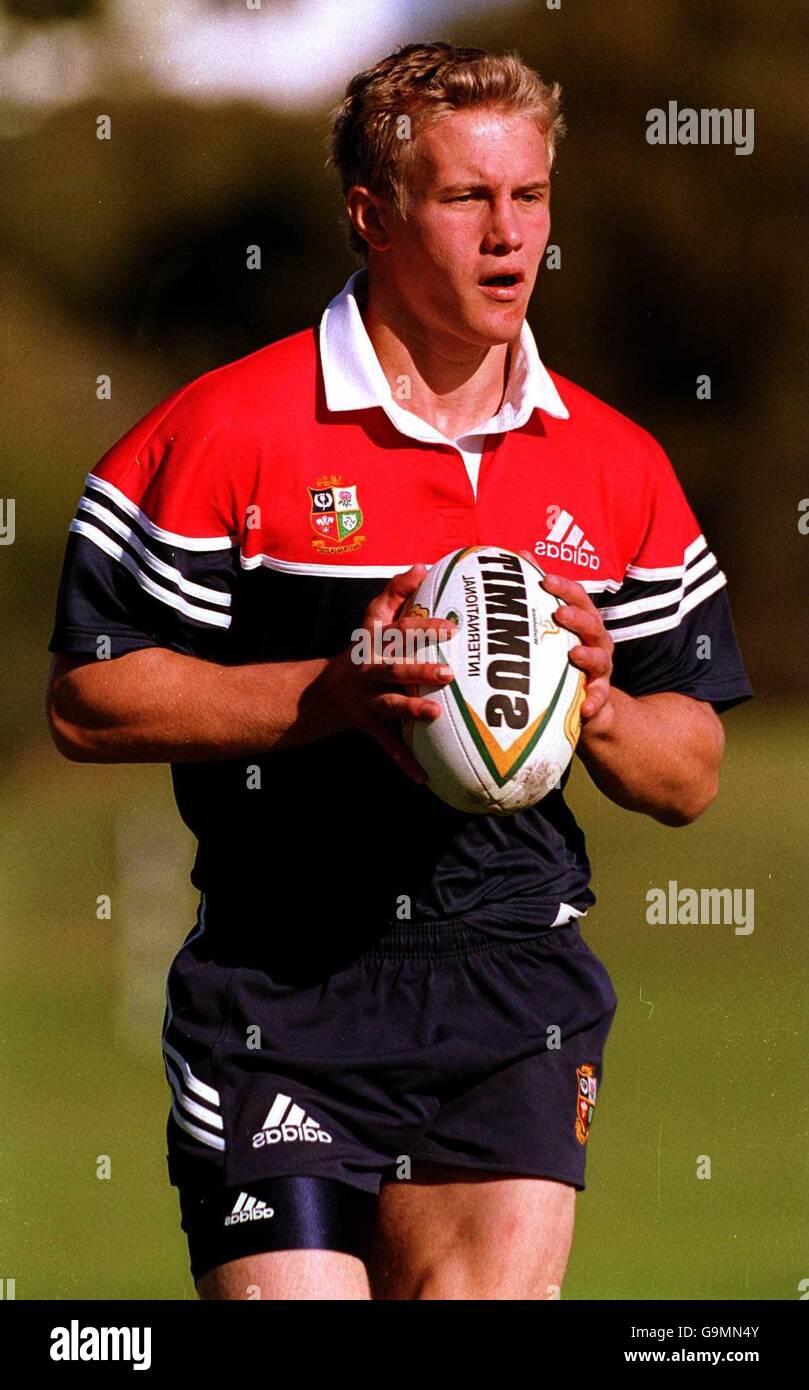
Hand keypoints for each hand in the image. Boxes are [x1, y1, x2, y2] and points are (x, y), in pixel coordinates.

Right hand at [326, 564, 456, 782]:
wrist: (321, 693)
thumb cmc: (362, 651)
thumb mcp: (373, 620)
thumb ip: (396, 592)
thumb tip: (424, 565)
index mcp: (375, 643)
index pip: (399, 631)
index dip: (424, 627)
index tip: (452, 627)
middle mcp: (369, 670)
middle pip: (394, 668)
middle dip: (419, 670)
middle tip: (449, 674)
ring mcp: (367, 700)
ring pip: (390, 705)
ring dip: (411, 709)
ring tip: (436, 714)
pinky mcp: (369, 726)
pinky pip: (389, 747)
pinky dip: (405, 763)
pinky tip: (424, 777)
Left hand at [539, 571, 613, 721]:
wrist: (588, 699)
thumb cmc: (564, 654)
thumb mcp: (554, 626)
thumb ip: (539, 593)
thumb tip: (520, 554)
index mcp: (583, 621)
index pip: (577, 598)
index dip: (563, 587)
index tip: (544, 579)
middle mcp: (596, 642)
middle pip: (592, 624)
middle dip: (577, 617)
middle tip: (559, 613)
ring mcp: (600, 669)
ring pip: (599, 659)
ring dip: (588, 655)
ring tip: (574, 654)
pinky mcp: (599, 695)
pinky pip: (599, 699)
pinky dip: (594, 702)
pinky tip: (585, 707)